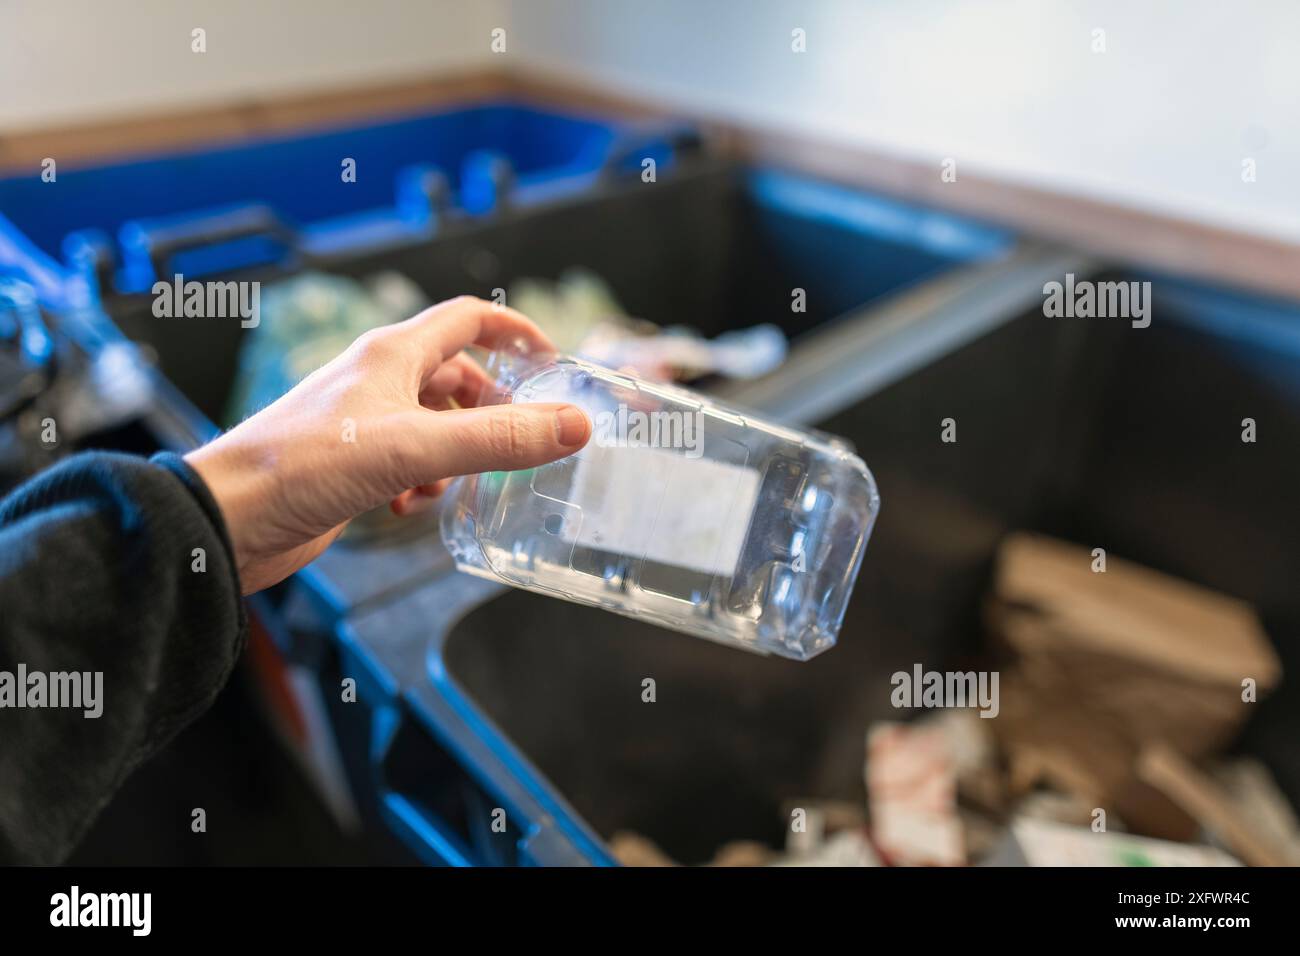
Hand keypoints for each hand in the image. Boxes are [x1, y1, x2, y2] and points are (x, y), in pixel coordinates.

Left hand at [185, 296, 590, 593]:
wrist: (230, 518)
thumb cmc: (304, 466)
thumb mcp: (414, 448)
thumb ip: (497, 439)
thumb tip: (572, 426)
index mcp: (392, 355)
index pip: (467, 319)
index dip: (515, 332)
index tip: (552, 361)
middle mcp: (378, 380)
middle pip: (456, 375)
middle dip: (493, 408)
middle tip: (522, 439)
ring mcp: (362, 422)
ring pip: (434, 424)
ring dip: (458, 451)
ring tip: (459, 479)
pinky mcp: (349, 464)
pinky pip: (408, 461)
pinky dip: (424, 481)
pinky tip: (413, 506)